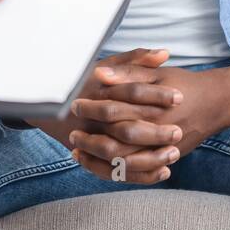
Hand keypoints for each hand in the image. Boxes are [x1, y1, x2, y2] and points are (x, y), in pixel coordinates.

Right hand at [29, 48, 184, 184]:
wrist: (49, 104)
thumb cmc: (87, 81)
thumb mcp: (107, 65)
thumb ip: (135, 59)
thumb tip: (164, 53)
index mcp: (100, 90)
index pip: (131, 91)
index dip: (156, 94)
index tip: (179, 96)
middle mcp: (93, 116)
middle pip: (126, 127)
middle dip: (154, 131)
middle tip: (178, 130)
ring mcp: (90, 139)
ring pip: (120, 154)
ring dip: (149, 157)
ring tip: (175, 152)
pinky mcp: (91, 157)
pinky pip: (114, 172)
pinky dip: (139, 175)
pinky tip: (163, 171)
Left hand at [70, 63, 229, 171]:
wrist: (216, 103)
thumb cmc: (184, 84)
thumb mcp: (157, 73)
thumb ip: (129, 71)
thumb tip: (100, 73)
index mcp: (152, 104)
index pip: (115, 107)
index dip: (92, 107)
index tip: (75, 104)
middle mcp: (158, 127)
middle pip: (118, 136)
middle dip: (91, 135)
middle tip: (73, 130)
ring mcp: (163, 146)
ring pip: (125, 159)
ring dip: (98, 156)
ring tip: (77, 150)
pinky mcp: (166, 157)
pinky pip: (137, 172)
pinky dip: (116, 170)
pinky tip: (99, 163)